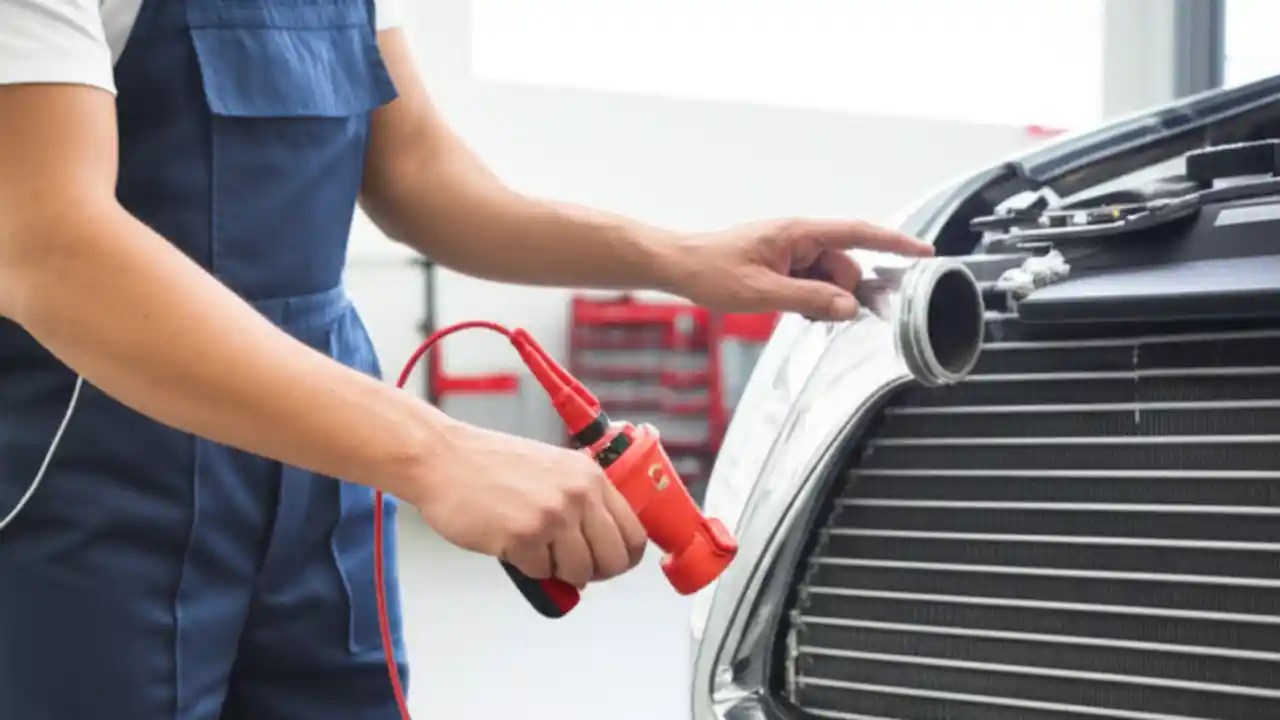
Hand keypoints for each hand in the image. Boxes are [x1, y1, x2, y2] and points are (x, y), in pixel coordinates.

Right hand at [414, 420, 646, 587]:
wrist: (443, 459)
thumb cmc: (492, 467)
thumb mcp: (552, 470)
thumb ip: (581, 504)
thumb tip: (600, 552)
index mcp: (590, 476)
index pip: (634, 533)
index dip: (624, 558)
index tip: (609, 565)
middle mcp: (579, 494)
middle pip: (615, 559)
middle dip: (595, 573)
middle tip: (572, 570)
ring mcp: (553, 515)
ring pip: (580, 572)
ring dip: (557, 570)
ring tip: (533, 547)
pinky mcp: (524, 536)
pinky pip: (540, 572)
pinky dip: (525, 567)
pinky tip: (508, 541)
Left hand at [668, 218, 933, 320]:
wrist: (679, 266)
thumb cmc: (712, 270)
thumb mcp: (762, 292)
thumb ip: (809, 300)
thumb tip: (849, 307)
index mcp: (799, 232)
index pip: (858, 233)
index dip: (894, 243)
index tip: (924, 253)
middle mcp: (800, 238)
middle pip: (844, 266)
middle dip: (841, 294)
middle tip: (819, 315)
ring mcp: (791, 252)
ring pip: (828, 280)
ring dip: (820, 300)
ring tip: (788, 310)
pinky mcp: (783, 266)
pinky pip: (810, 284)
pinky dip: (808, 300)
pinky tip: (787, 309)